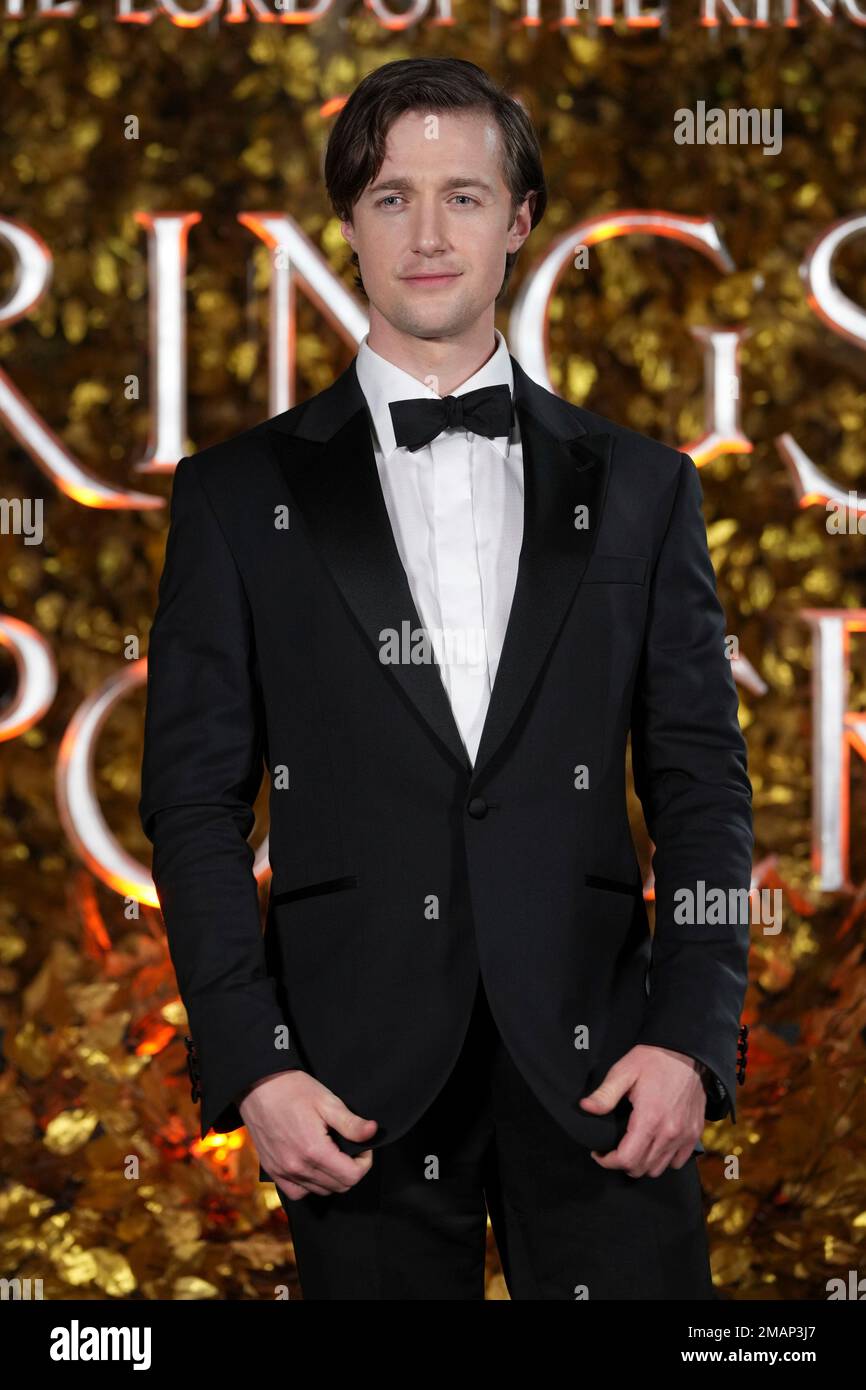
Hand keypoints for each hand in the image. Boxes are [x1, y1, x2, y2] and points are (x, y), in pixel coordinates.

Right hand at [239, 1071, 377, 1200]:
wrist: (258, 1086)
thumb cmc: (293, 1090)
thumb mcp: (327, 1101)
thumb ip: (351, 1123)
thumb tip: (373, 1132)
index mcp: (314, 1150)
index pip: (351, 1176)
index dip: (365, 1162)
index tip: (363, 1147)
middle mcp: (297, 1167)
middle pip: (339, 1187)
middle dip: (352, 1170)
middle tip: (350, 1148)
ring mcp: (283, 1172)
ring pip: (321, 1191)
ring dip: (333, 1178)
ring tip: (333, 1154)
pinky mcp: (273, 1171)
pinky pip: (298, 1192)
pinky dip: (311, 1185)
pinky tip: (314, 1166)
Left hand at [578, 1044, 705, 1177]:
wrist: (686, 1051)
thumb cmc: (653, 1059)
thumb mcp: (624, 1071)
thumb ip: (605, 1094)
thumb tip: (586, 1108)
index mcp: (650, 1119)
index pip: (627, 1159)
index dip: (608, 1161)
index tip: (599, 1153)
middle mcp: (669, 1132)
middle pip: (641, 1168)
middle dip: (622, 1163)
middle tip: (613, 1149)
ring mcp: (684, 1135)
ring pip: (659, 1168)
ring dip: (642, 1163)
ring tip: (632, 1148)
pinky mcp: (694, 1132)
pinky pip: (678, 1161)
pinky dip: (664, 1160)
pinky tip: (654, 1145)